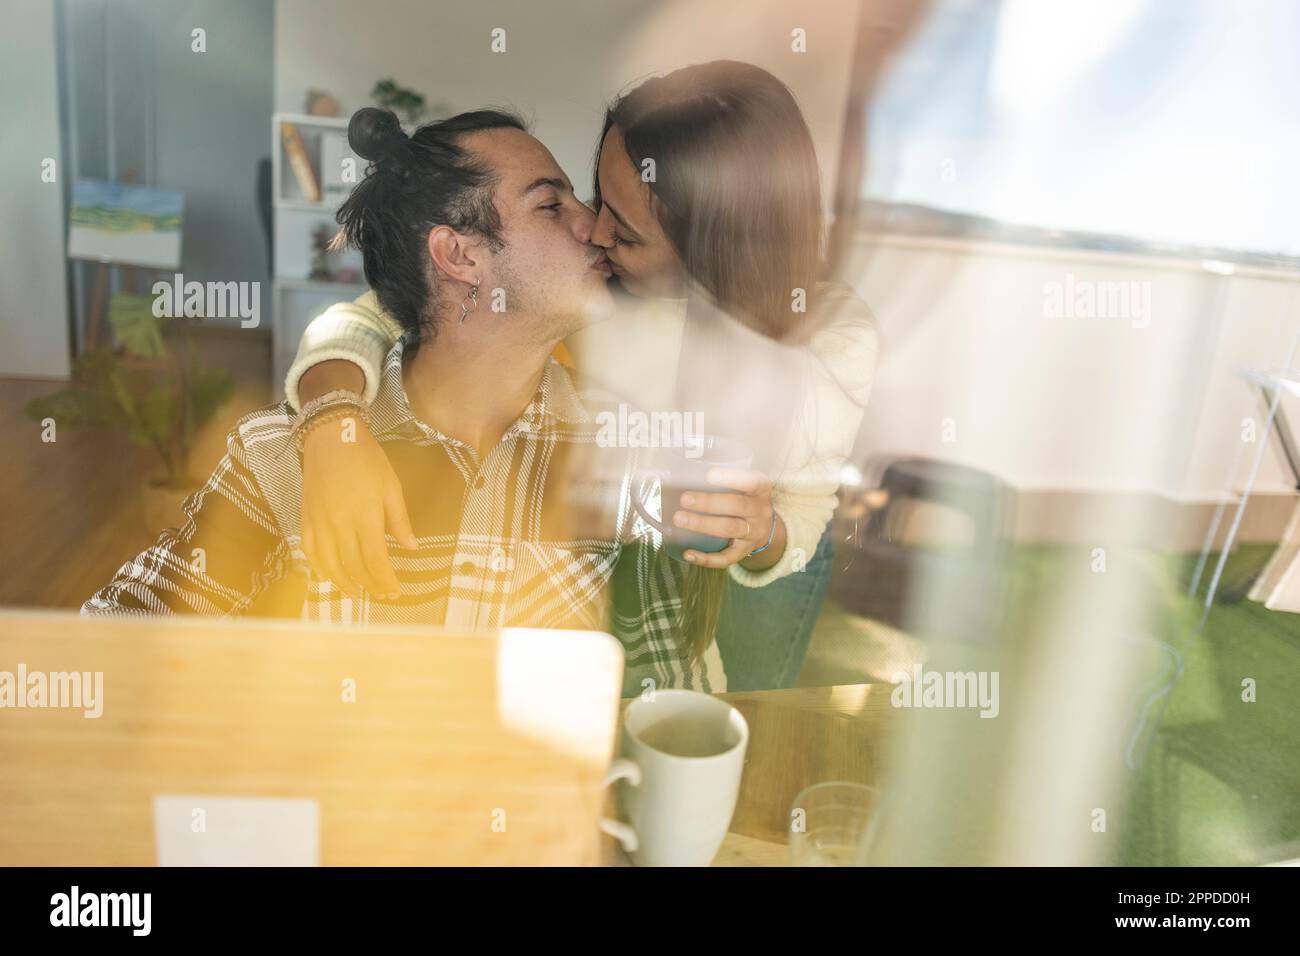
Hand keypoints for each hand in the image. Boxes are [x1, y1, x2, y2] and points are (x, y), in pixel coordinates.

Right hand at [299, 416, 417, 597]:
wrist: (331, 438)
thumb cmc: (366, 460)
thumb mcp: (391, 487)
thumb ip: (400, 521)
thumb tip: (412, 548)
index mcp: (364, 516)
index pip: (375, 560)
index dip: (385, 580)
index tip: (396, 591)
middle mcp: (338, 524)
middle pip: (353, 567)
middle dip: (370, 585)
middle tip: (383, 594)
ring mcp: (318, 523)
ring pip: (329, 566)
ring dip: (345, 584)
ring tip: (360, 593)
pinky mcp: (305, 519)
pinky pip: (310, 553)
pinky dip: (320, 569)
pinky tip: (332, 576)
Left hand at [672, 467, 785, 569]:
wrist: (763, 528)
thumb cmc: (745, 500)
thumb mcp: (745, 487)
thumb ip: (726, 480)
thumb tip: (687, 471)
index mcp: (760, 490)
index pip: (752, 481)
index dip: (732, 478)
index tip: (708, 475)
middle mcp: (760, 511)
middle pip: (737, 506)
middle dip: (709, 503)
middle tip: (685, 499)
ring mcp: (754, 533)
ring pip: (730, 528)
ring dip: (703, 524)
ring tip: (680, 519)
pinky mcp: (744, 551)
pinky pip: (726, 557)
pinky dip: (706, 558)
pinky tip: (688, 554)